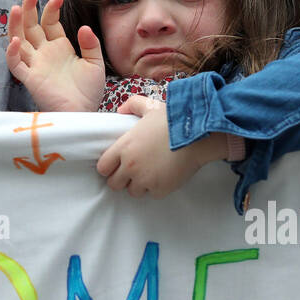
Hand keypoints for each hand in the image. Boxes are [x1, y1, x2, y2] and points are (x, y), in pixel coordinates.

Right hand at [5, 0, 105, 111]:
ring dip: (15, 25)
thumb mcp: (95, 63)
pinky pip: (16, 65)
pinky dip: (12, 53)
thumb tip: (83, 27)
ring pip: (18, 41)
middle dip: (28, 10)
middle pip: (30, 27)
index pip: (49, 23)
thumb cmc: (88, 92)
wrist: (84, 113)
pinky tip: (15, 41)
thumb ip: (90, 44)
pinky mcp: (30, 79)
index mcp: (59, 47)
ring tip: (14, 8)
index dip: (51, 9)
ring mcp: (35, 65)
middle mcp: (44, 53)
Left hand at [97, 95, 223, 197]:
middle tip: (132, 172)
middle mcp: (130, 166)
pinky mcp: (160, 189)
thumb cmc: (172, 120)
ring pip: (132, 192)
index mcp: (124, 147)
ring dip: (138, 185)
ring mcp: (145, 179)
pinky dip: (156, 188)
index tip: (116, 165)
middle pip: (113, 184)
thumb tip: (120, 111)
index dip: (108, 167)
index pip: (103, 167)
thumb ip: (132, 105)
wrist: (196, 135)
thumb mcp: (150, 106)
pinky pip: (151, 195)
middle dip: (121, 179)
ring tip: (149, 173)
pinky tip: (162, 176)